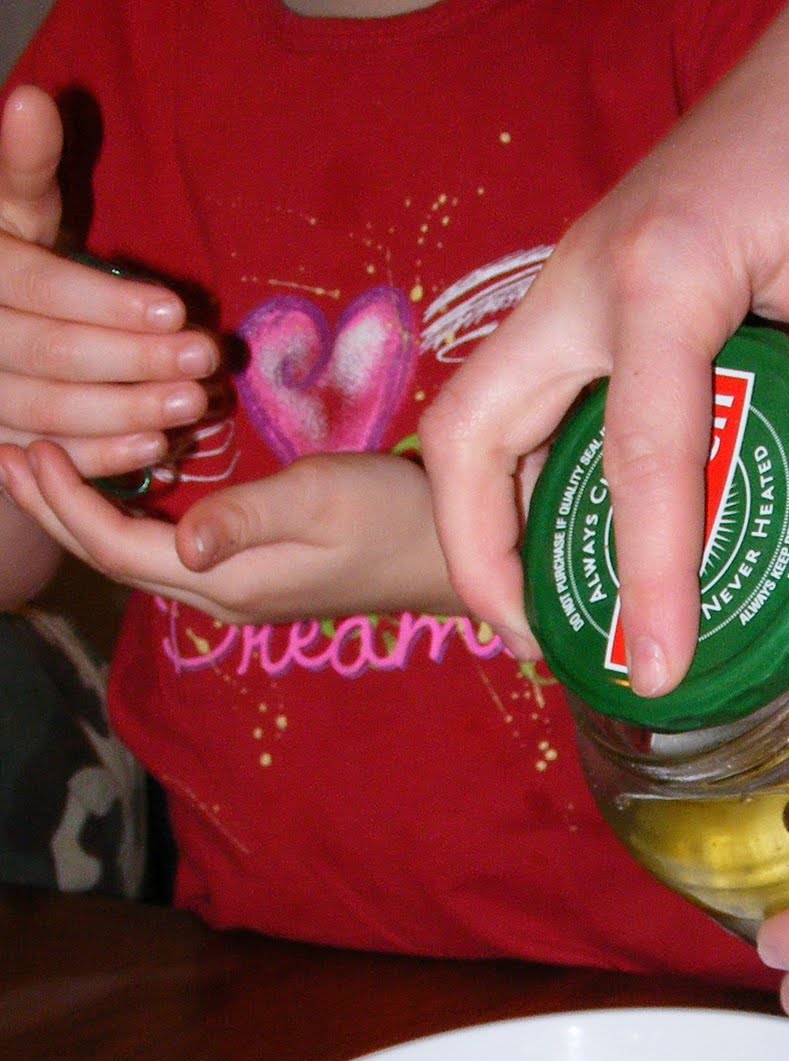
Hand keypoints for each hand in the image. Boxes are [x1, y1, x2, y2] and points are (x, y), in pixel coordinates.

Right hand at [0, 85, 217, 480]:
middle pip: (47, 354)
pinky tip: (163, 451)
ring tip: (195, 405)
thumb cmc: (23, 258)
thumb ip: (28, 164)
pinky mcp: (3, 437)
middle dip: (133, 361)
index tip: (175, 308)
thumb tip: (33, 101)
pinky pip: (53, 455)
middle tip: (206, 361)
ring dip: (128, 412)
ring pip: (49, 411)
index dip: (104, 301)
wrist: (3, 323)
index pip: (33, 285)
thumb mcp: (22, 207)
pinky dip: (107, 457)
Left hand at [0, 440, 459, 622]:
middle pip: (114, 561)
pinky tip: (117, 490)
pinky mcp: (254, 578)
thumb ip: (246, 517)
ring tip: (43, 471)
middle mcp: (220, 597)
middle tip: (7, 454)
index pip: (117, 546)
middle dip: (55, 511)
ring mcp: (237, 593)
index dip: (64, 501)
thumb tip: (180, 542)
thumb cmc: (393, 515)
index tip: (26, 445)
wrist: (452, 557)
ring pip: (137, 560)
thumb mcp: (321, 500)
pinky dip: (125, 520)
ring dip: (85, 517)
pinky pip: (167, 555)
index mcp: (227, 581)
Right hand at [419, 0, 788, 688]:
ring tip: (546, 615)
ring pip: (476, 417)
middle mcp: (585, 277)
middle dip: (485, 555)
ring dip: (487, 522)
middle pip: (473, 433)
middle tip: (546, 649)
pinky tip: (578, 540)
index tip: (658, 668)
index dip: (646, 574)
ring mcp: (572, 283)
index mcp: (663, 270)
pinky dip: (523, 481)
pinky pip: (519, 401)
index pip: (640, 453)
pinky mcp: (587, 297)